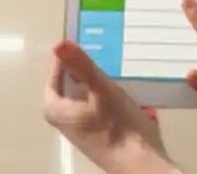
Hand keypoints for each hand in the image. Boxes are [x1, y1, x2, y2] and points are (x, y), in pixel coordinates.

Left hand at [44, 42, 179, 173]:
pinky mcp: (98, 132)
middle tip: (103, 47)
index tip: (84, 35)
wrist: (142, 164)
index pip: (56, 71)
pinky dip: (108, 94)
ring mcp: (81, 127)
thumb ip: (81, 65)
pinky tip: (126, 84)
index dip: (69, 54)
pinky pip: (99, 104)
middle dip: (86, 66)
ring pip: (87, 92)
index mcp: (55, 108)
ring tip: (116, 61)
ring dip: (100, 79)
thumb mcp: (101, 89)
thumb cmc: (118, 126)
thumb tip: (59, 43)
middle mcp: (63, 119)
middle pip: (72, 82)